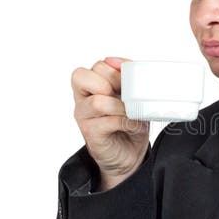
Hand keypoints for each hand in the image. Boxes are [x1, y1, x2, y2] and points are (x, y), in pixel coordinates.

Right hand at [72, 56, 149, 189]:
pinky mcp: (91, 133)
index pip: (96, 66)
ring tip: (134, 113)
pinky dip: (126, 122)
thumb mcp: (134, 97)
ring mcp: (84, 116)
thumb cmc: (130, 123)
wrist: (130, 154)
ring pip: (97, 102)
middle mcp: (83, 99)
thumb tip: (126, 64)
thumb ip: (129, 79)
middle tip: (127, 95)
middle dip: (113, 83)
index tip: (130, 79)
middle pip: (85, 76)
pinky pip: (107, 122)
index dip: (115, 69)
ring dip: (121, 107)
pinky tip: (133, 126)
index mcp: (93, 85)